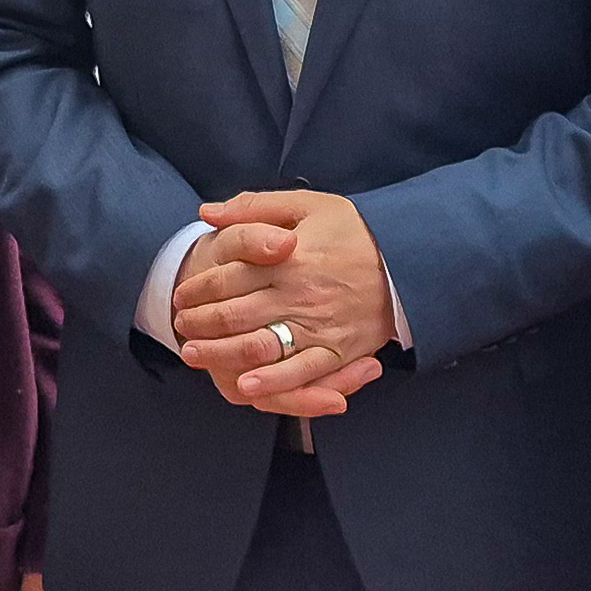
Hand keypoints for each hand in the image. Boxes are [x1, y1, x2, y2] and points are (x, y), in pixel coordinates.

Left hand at [173, 192, 399, 409]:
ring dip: (220, 354)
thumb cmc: (357, 231)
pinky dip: (271, 382)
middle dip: (199, 323)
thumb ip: (255, 207)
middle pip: (234, 314)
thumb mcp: (309, 205)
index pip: (227, 277)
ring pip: (258, 346)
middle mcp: (299, 294)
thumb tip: (208, 212)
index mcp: (289, 257)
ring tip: (195, 354)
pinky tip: (246, 385)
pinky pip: (300, 373)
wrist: (409, 259)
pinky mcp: (338, 351)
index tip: (182, 295)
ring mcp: (319, 326)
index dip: (197, 287)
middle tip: (181, 326)